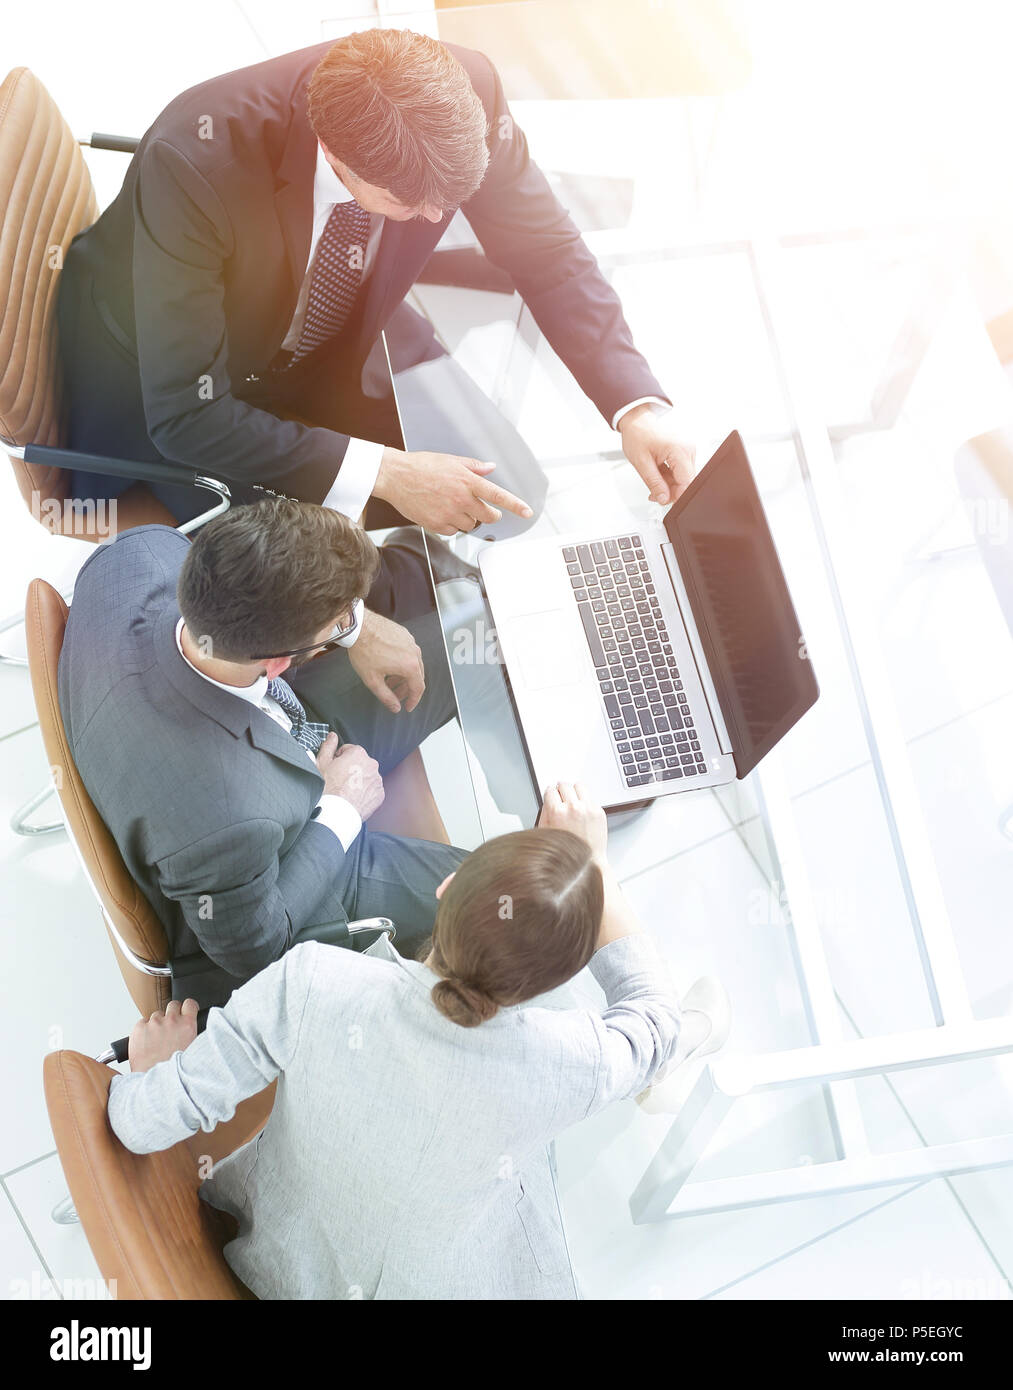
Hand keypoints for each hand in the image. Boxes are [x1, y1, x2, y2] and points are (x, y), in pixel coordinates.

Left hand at [128, 998, 198, 1072]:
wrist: (155, 1083)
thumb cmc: (174, 1072)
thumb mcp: (192, 1051)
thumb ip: (190, 1035)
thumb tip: (188, 1032)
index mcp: (187, 1025)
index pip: (189, 1004)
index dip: (187, 1007)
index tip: (185, 1011)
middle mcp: (171, 1021)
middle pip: (172, 1005)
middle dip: (171, 1013)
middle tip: (169, 1026)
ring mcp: (154, 1023)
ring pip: (156, 1015)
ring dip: (157, 1024)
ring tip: (156, 1041)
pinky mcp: (139, 1028)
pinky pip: (142, 1022)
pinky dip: (143, 1030)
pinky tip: (146, 1043)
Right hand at [315, 735, 383, 818]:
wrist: (336, 813)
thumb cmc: (327, 788)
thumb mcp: (322, 763)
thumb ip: (328, 746)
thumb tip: (332, 736)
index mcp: (358, 754)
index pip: (348, 750)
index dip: (339, 758)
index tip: (334, 767)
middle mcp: (372, 764)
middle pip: (359, 763)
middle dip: (350, 768)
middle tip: (339, 780)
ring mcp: (377, 780)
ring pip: (367, 776)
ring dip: (359, 780)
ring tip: (346, 791)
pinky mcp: (380, 794)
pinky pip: (372, 790)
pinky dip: (365, 792)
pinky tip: (353, 798)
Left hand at [348, 610, 423, 712]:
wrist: (358, 626)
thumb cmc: (364, 650)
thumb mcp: (373, 680)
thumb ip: (386, 697)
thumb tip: (395, 707)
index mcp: (410, 666)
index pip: (418, 688)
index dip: (413, 700)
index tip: (407, 706)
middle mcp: (414, 652)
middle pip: (417, 676)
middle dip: (407, 689)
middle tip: (396, 695)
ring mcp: (410, 641)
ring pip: (412, 663)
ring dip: (403, 675)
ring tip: (390, 681)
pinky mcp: (404, 634)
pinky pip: (408, 652)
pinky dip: (402, 662)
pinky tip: (389, 664)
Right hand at [375, 447, 532, 535]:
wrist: (395, 476)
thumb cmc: (421, 466)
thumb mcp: (451, 460)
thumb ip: (474, 467)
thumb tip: (491, 468)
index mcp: (467, 481)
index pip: (498, 496)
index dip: (515, 505)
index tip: (528, 513)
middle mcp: (461, 499)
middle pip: (488, 516)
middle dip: (488, 513)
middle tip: (478, 507)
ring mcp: (449, 514)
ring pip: (470, 524)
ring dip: (467, 518)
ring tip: (450, 504)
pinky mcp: (437, 525)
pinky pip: (453, 531)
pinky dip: (451, 524)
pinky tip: (440, 511)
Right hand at [537, 781, 607, 864]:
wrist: (587, 862)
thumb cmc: (566, 852)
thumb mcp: (546, 833)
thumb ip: (545, 813)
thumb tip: (547, 800)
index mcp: (557, 812)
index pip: (550, 790)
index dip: (550, 793)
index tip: (551, 794)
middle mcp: (573, 807)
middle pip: (564, 785)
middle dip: (561, 790)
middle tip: (561, 795)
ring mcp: (588, 808)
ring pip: (579, 786)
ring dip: (574, 791)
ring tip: (573, 799)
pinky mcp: (599, 811)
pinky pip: (590, 797)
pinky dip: (585, 801)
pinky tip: (582, 809)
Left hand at [618, 403, 695, 504]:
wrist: (637, 422)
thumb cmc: (638, 436)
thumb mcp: (642, 463)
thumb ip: (654, 483)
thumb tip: (664, 499)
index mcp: (679, 450)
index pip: (687, 482)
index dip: (677, 496)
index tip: (665, 502)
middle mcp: (687, 449)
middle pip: (687, 482)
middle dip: (671, 492)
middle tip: (654, 494)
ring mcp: (687, 450)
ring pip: (684, 479)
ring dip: (670, 486)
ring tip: (654, 483)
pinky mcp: (684, 453)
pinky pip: (681, 472)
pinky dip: (670, 478)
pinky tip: (659, 475)